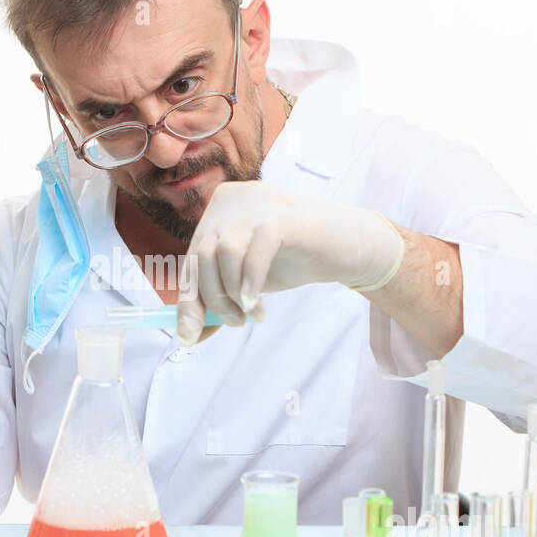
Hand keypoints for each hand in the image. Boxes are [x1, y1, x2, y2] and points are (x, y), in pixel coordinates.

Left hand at [177, 181, 403, 343]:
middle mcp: (233, 199)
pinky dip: (249, 284)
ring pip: (223, 253)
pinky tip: (255, 304)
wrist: (349, 246)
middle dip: (212, 299)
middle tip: (235, 323)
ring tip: (252, 313)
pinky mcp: (281, 217)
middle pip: (202, 255)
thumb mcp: (248, 280)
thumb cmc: (294, 260)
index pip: (192, 257)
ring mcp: (258, 204)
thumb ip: (220, 299)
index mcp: (220, 208)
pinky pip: (252, 253)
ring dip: (231, 294)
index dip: (188, 300)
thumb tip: (188, 335)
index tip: (187, 337)